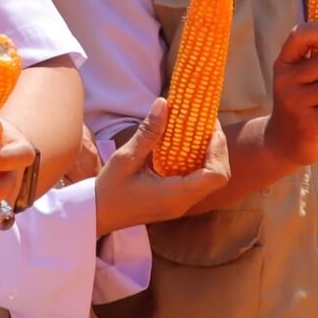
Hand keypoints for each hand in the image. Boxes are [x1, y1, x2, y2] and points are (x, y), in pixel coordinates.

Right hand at [94, 98, 229, 234]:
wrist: (98, 215)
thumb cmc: (109, 189)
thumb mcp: (126, 158)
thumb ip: (149, 132)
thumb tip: (164, 102)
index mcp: (174, 195)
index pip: (215, 176)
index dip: (219, 150)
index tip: (210, 129)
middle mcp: (182, 203)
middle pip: (218, 177)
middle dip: (217, 148)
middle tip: (207, 122)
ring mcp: (180, 205)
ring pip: (210, 179)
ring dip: (209, 154)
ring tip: (199, 130)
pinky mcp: (176, 202)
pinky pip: (198, 181)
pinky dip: (198, 161)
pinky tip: (186, 145)